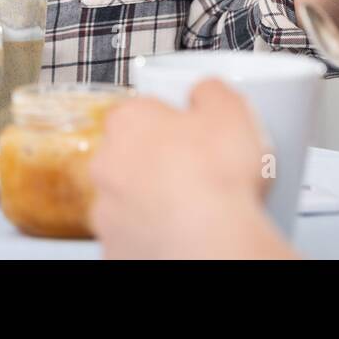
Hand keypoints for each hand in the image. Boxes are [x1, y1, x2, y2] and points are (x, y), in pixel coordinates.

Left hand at [89, 80, 296, 258]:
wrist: (212, 242)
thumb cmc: (216, 178)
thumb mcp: (230, 108)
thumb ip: (210, 90)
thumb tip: (205, 90)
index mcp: (128, 121)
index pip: (141, 110)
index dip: (171, 119)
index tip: (192, 129)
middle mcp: (107, 164)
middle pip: (131, 153)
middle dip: (159, 159)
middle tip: (196, 168)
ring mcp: (107, 210)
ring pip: (130, 197)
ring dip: (154, 198)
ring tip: (194, 206)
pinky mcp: (115, 248)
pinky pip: (134, 234)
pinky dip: (153, 233)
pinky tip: (182, 231)